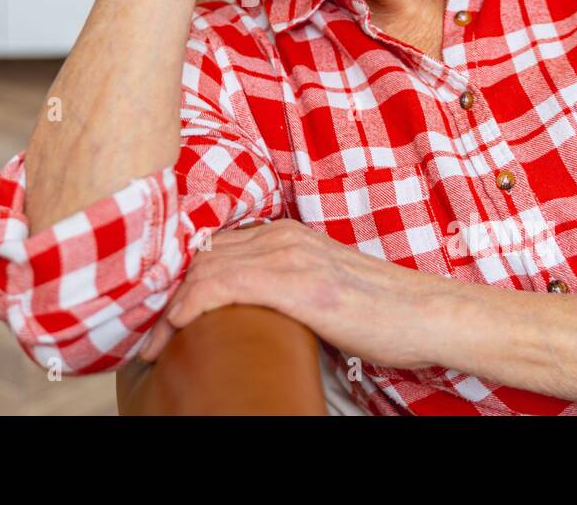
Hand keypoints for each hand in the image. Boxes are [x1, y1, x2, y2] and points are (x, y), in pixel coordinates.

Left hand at [137, 219, 441, 368]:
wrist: (429, 314)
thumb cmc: (382, 310)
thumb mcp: (322, 288)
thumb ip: (283, 288)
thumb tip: (248, 316)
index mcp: (285, 234)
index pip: (213, 250)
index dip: (179, 283)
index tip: (159, 317)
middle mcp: (282, 236)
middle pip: (201, 258)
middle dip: (166, 296)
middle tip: (146, 336)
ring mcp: (289, 256)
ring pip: (205, 269)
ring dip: (171, 307)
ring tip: (153, 343)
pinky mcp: (298, 284)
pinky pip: (224, 285)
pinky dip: (191, 306)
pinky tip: (176, 327)